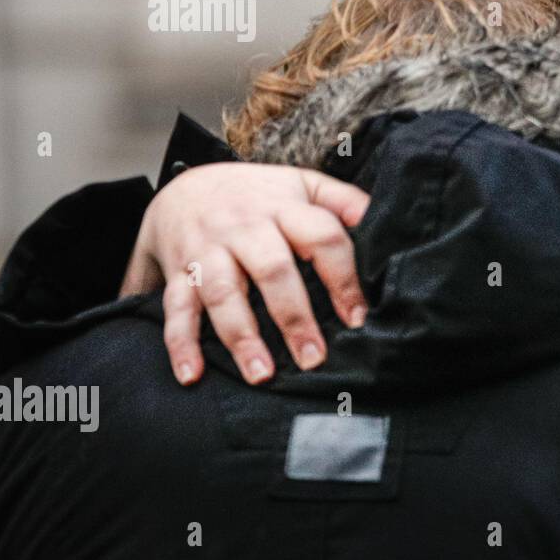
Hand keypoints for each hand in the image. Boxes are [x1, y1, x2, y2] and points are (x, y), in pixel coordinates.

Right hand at [120, 163, 370, 386]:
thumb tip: (384, 217)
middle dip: (294, 317)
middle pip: (272, 270)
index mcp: (283, 207)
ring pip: (222, 294)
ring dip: (241, 337)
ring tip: (261, 374)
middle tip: (314, 358)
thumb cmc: (258, 195)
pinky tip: (191, 375)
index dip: (342, 278)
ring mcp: (207, 251)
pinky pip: (175, 309)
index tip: (357, 318)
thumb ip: (343, 200)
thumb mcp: (302, 184)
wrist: (184, 187)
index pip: (321, 238)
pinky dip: (179, 344)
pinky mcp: (178, 273)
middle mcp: (244, 228)